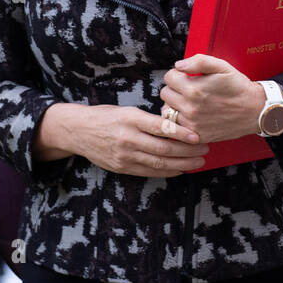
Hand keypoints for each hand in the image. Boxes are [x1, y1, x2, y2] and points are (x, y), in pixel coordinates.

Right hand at [72, 104, 208, 177]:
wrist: (78, 130)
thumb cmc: (106, 116)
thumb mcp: (126, 111)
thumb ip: (148, 119)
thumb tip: (176, 125)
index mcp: (130, 119)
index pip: (161, 127)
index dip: (182, 133)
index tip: (198, 136)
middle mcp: (128, 138)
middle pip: (164, 148)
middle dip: (188, 151)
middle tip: (205, 149)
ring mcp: (124, 155)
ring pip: (159, 162)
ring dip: (182, 163)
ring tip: (198, 161)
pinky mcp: (122, 167)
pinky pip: (149, 171)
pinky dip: (167, 171)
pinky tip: (180, 169)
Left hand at [161, 54, 266, 144]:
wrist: (255, 111)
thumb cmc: (238, 88)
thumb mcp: (222, 67)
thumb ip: (198, 61)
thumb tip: (179, 65)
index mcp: (194, 90)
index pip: (168, 77)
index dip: (177, 74)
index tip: (186, 76)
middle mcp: (191, 108)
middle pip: (165, 94)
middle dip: (174, 88)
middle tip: (188, 88)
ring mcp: (192, 124)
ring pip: (167, 111)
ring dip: (174, 104)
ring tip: (188, 102)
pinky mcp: (196, 135)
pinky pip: (175, 127)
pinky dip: (179, 120)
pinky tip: (191, 114)